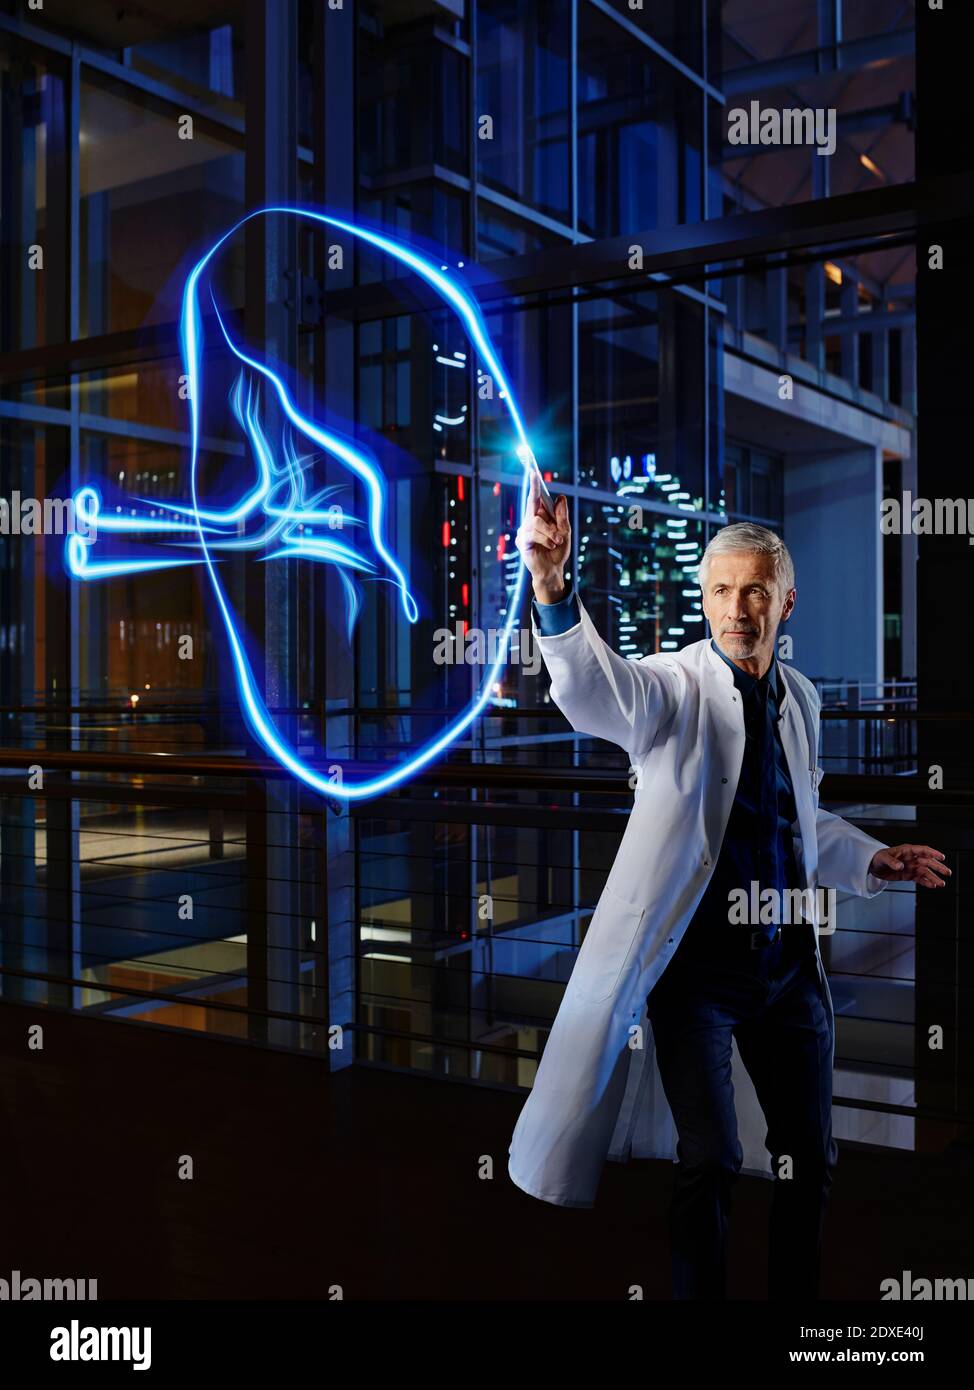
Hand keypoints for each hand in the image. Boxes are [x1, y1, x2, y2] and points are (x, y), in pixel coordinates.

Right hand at [514, 471, 570, 599]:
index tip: (533, 470)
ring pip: (536, 522)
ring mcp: (523, 531)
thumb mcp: (565, 530)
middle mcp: (528, 521)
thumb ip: (561, 515)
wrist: (552, 570)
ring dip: (551, 533)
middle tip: (560, 537)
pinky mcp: (522, 541)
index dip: (534, 484)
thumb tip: (560, 497)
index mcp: (539, 516)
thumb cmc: (557, 550)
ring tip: (557, 543)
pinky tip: (550, 546)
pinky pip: (533, 534)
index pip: (535, 497)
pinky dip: (546, 540)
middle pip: (536, 508)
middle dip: (551, 523)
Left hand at [868, 844, 950, 887]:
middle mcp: (912, 859)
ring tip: (941, 884)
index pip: (923, 850)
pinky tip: (933, 886)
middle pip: (928, 862)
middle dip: (938, 867)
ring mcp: (911, 867)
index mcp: (907, 850)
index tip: (942, 857)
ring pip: (926, 872)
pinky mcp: (909, 875)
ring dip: (934, 877)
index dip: (933, 853)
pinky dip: (926, 882)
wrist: (874, 866)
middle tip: (948, 873)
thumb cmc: (878, 858)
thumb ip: (892, 862)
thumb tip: (901, 866)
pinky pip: (919, 879)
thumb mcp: (883, 858)